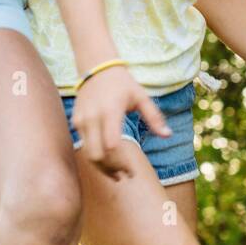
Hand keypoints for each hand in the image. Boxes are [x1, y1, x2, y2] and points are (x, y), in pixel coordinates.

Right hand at [71, 66, 168, 180]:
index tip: (133, 172)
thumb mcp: (141, 97)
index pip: (112, 145)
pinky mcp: (76, 123)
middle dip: (111, 169)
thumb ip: (154, 117)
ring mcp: (82, 121)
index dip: (121, 162)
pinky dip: (96, 157)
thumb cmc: (123, 83)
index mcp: (110, 111)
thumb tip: (168, 135)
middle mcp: (93, 118)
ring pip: (88, 154)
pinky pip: (84, 146)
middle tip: (125, 176)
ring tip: (117, 175)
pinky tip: (108, 163)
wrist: (96, 68)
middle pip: (97, 155)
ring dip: (102, 168)